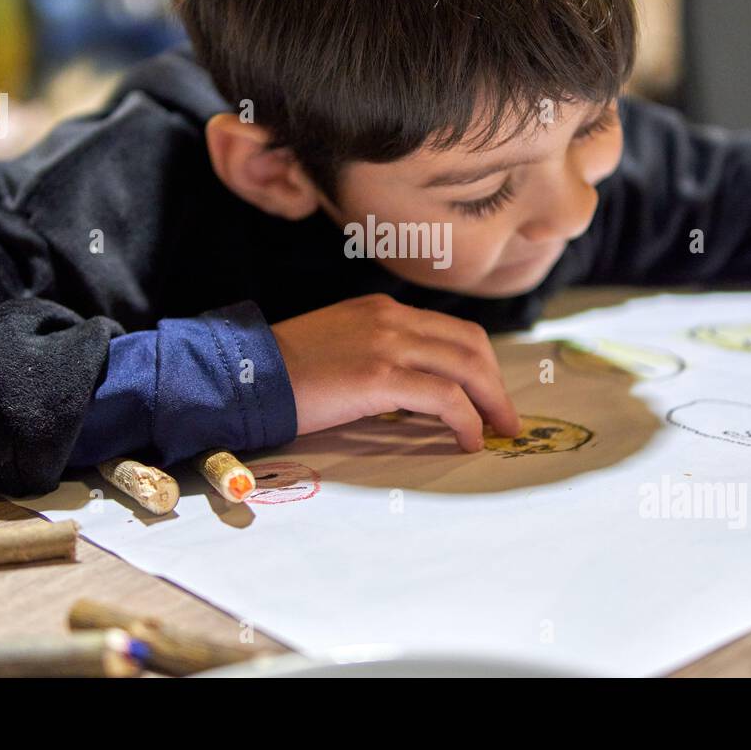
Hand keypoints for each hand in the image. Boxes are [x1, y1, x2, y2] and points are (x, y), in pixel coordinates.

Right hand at [269, 294, 519, 450]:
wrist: (245, 374)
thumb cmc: (282, 373)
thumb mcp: (338, 346)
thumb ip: (376, 354)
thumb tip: (409, 390)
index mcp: (382, 310)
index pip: (450, 329)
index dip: (479, 364)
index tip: (490, 394)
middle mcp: (391, 318)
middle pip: (469, 344)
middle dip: (495, 383)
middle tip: (505, 418)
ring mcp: (387, 343)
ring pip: (466, 366)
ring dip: (491, 402)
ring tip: (498, 431)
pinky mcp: (380, 376)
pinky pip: (444, 396)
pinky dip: (466, 419)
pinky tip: (468, 439)